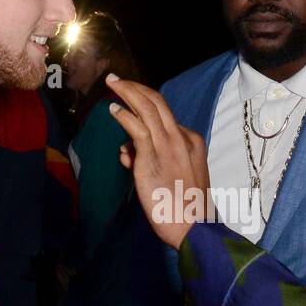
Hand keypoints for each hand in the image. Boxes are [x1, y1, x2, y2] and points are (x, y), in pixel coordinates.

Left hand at [105, 74, 209, 250]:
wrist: (193, 225)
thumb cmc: (184, 208)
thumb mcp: (173, 177)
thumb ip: (149, 160)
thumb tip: (126, 151)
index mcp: (192, 140)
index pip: (165, 116)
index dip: (144, 106)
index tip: (129, 100)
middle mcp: (182, 137)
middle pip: (157, 102)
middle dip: (135, 87)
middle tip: (116, 79)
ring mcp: (168, 144)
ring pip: (146, 107)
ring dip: (127, 91)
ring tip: (112, 84)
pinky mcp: (152, 154)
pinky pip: (136, 126)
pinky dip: (123, 114)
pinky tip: (113, 110)